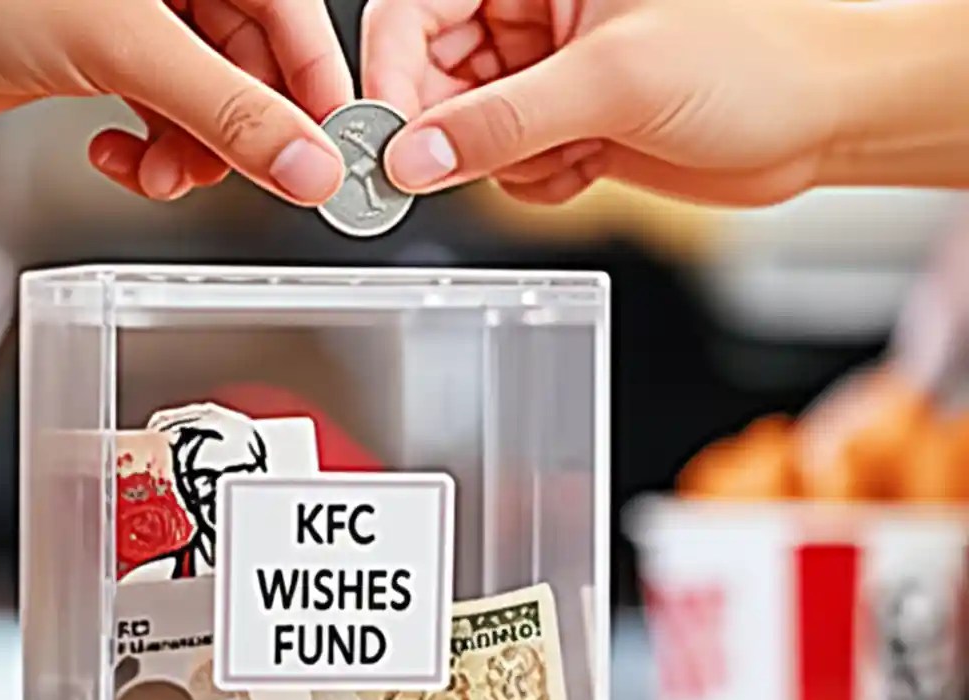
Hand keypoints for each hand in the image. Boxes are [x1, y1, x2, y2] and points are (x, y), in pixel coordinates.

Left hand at [0, 0, 351, 203]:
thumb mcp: (125, 48)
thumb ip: (226, 110)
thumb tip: (304, 163)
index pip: (292, 14)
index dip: (313, 90)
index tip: (328, 155)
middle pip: (254, 66)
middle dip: (240, 134)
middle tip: (241, 181)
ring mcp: (143, 21)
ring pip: (209, 101)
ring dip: (192, 154)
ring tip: (158, 175)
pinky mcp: (109, 60)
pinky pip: (164, 116)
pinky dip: (151, 150)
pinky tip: (118, 156)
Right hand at [361, 0, 857, 205]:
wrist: (821, 121)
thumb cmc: (755, 59)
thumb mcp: (613, 81)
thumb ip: (502, 120)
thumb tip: (414, 153)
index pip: (416, 11)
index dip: (389, 73)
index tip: (382, 137)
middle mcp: (531, 16)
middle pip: (430, 74)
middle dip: (448, 129)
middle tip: (451, 168)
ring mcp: (544, 71)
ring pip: (464, 130)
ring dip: (505, 159)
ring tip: (571, 150)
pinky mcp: (561, 122)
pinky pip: (504, 163)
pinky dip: (535, 178)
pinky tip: (589, 163)